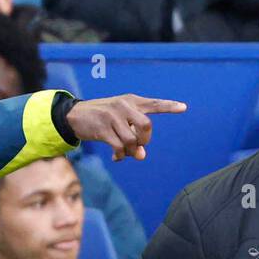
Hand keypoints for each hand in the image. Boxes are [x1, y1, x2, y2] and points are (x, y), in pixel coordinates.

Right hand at [66, 95, 186, 161]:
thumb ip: (133, 136)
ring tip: (123, 153)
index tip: (184, 108)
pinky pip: (119, 147)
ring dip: (130, 152)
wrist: (75, 116)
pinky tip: (115, 157)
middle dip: (145, 140)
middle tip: (137, 145)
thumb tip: (141, 156)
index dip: (169, 106)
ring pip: (132, 140)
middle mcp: (124, 105)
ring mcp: (113, 116)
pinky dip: (120, 155)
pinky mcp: (103, 128)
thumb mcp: (119, 123)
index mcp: (131, 101)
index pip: (154, 104)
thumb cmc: (102, 119)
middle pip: (146, 126)